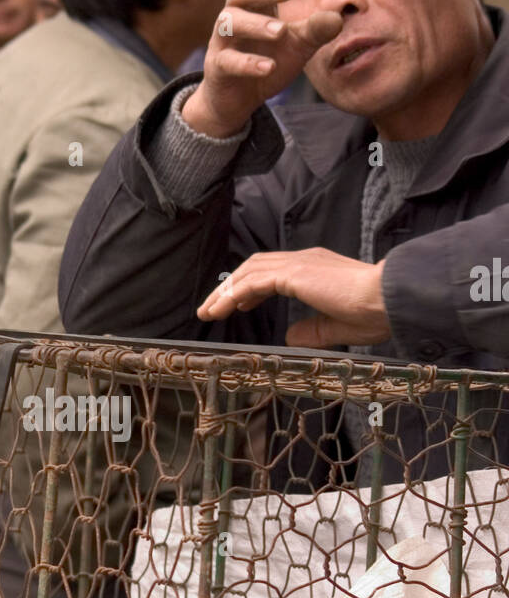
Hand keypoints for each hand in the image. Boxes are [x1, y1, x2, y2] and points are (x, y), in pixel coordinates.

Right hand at [182, 0, 342, 139]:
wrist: (239, 101)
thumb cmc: (267, 62)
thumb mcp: (297, 46)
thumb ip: (315, 30)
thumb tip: (337, 18)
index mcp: (253, 7)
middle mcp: (233, 19)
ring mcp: (222, 43)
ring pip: (230, 23)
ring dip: (256, 25)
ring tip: (281, 31)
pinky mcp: (217, 69)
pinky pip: (228, 62)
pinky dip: (248, 63)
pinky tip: (268, 67)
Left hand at [197, 248, 391, 346]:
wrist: (389, 299)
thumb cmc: (375, 313)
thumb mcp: (337, 327)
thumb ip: (313, 330)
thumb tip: (290, 337)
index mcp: (314, 268)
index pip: (271, 271)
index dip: (248, 288)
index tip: (234, 306)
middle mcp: (304, 260)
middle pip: (254, 268)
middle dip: (228, 288)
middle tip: (210, 309)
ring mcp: (299, 264)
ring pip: (249, 272)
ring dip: (225, 291)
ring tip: (208, 311)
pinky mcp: (295, 274)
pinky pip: (254, 282)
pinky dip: (234, 294)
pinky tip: (222, 308)